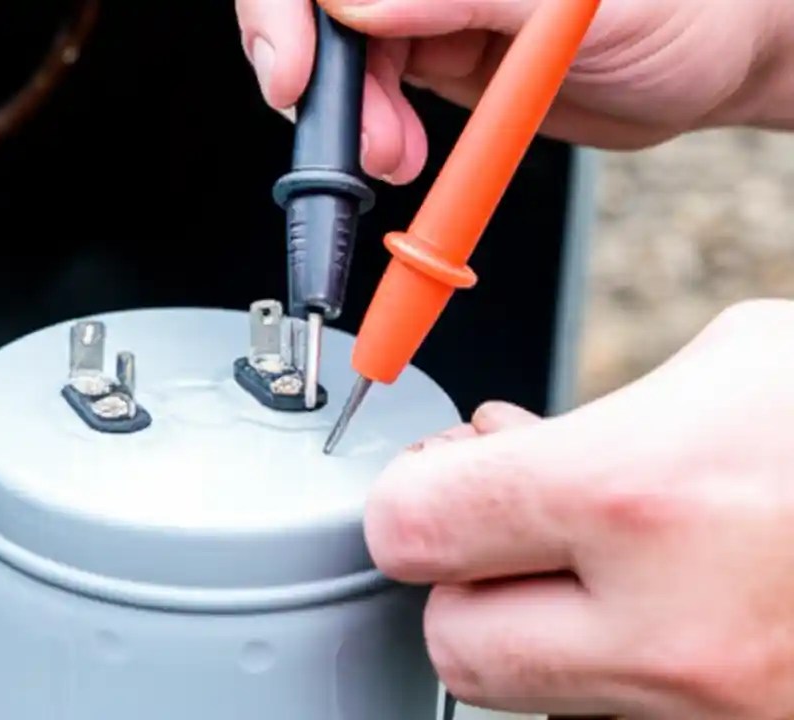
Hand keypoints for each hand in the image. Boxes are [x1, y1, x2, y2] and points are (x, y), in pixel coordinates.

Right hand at [236, 0, 791, 183]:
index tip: (295, 72)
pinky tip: (399, 155)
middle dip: (320, 81)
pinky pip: (371, 99)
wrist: (710, 68)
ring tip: (394, 158)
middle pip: (316, 13)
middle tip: (351, 139)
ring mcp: (423, 10)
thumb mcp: (566, 7)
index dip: (287, 12)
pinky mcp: (431, 55)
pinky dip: (372, 138)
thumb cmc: (677, 9)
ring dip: (349, 123)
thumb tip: (360, 7)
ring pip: (339, 64)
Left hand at [365, 299, 793, 718]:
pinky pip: (628, 709)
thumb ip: (585, 417)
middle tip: (511, 530)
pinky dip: (626, 663)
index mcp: (634, 495)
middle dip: (463, 582)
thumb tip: (496, 444)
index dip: (408, 493)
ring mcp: (715, 706)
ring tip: (610, 564)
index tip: (434, 475)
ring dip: (547, 631)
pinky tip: (671, 605)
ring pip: (540, 693)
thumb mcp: (731, 360)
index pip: (411, 529)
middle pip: (457, 646)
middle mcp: (668, 628)